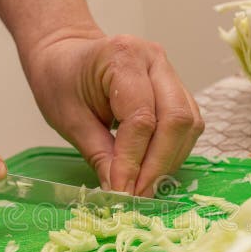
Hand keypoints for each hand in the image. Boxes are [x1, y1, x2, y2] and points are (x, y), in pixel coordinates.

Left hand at [23, 31, 203, 196]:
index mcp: (123, 57)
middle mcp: (154, 60)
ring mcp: (170, 72)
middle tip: (138, 195)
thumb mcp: (70, 120)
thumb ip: (99, 155)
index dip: (133, 160)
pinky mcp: (176, 89)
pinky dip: (173, 151)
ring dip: (169, 160)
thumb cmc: (61, 81)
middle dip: (159, 164)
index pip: (141, 118)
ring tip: (143, 185)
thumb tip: (120, 192)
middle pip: (176, 119)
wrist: (66, 56)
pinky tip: (152, 169)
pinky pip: (187, 124)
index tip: (122, 192)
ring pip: (188, 123)